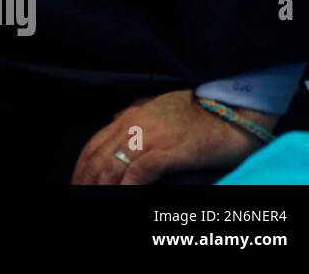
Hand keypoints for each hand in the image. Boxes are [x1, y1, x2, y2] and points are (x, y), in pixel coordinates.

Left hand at [70, 90, 276, 184]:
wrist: (231, 111)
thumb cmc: (198, 112)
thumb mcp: (158, 108)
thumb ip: (135, 115)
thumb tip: (113, 121)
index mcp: (128, 117)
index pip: (93, 146)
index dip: (82, 168)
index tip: (77, 183)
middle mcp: (133, 125)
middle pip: (98, 159)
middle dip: (86, 181)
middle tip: (81, 195)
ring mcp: (150, 137)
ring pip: (113, 166)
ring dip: (102, 187)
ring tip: (96, 200)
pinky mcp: (168, 150)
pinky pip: (140, 170)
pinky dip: (127, 186)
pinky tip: (123, 194)